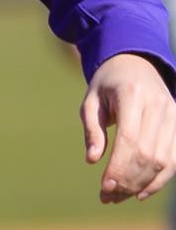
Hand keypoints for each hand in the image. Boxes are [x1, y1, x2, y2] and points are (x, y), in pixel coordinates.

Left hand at [82, 53, 175, 202]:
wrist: (136, 63)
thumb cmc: (108, 84)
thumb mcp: (91, 100)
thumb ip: (92, 129)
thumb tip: (92, 160)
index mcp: (132, 95)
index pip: (130, 139)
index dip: (119, 166)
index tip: (104, 186)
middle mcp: (158, 105)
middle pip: (147, 153)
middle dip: (127, 180)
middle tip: (107, 197)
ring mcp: (173, 115)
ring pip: (163, 160)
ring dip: (141, 184)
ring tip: (119, 197)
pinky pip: (173, 159)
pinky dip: (159, 180)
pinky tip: (140, 192)